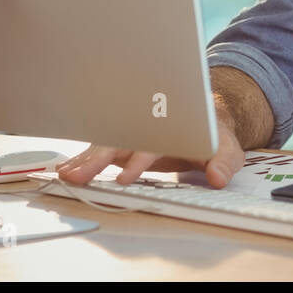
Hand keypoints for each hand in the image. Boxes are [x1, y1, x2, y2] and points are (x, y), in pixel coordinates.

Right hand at [55, 113, 246, 188]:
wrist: (203, 115)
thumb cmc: (211, 133)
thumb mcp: (227, 147)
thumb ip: (224, 161)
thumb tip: (218, 177)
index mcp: (173, 125)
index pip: (153, 143)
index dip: (139, 161)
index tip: (126, 177)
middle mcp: (149, 127)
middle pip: (121, 140)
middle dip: (99, 158)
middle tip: (79, 174)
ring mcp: (134, 133)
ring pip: (107, 143)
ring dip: (86, 158)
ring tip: (66, 174)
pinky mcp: (125, 142)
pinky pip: (101, 149)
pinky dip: (83, 158)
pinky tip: (67, 169)